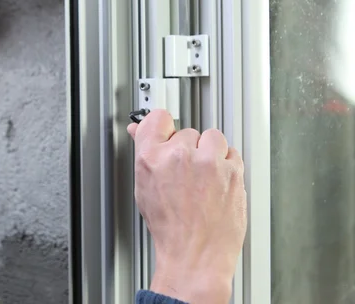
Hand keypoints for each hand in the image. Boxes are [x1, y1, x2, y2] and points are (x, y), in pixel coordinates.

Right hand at [128, 110, 246, 302]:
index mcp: (151, 158)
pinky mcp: (232, 170)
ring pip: (212, 138)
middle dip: (188, 150)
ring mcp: (208, 162)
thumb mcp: (145, 188)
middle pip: (187, 132)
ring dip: (210, 153)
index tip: (167, 131)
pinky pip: (232, 154)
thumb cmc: (170, 229)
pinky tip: (218, 182)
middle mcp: (179, 155)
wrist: (195, 255)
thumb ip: (146, 154)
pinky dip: (228, 165)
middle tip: (187, 174)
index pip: (157, 118)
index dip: (164, 126)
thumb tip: (141, 131)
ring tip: (205, 177)